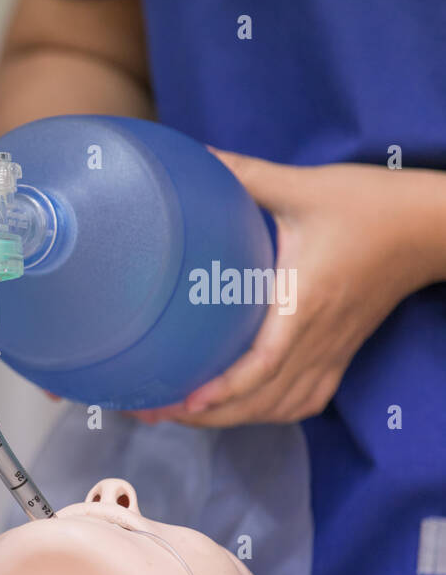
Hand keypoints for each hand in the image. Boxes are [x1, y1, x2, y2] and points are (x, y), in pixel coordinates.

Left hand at [133, 150, 445, 427]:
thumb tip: (196, 156)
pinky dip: (269, 411)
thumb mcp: (306, 185)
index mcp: (305, 302)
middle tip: (157, 410)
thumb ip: (247, 175)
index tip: (186, 400)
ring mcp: (333, 350)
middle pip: (262, 400)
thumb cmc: (372, 204)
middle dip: (208, 415)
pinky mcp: (343, 353)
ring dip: (233, 418)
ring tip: (185, 413)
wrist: (434, 225)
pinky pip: (305, 400)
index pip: (264, 363)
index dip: (224, 389)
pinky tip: (241, 407)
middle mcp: (319, 337)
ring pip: (281, 406)